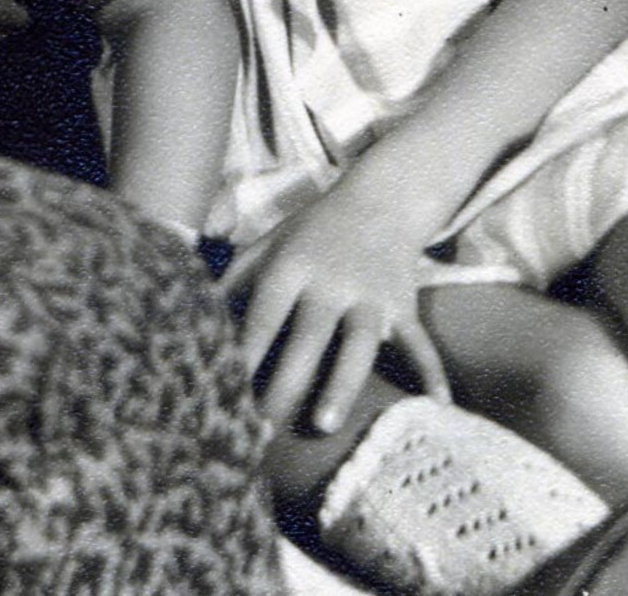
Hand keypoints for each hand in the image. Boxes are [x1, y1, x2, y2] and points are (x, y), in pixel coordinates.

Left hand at [226, 178, 448, 432]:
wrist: (379, 199)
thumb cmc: (311, 232)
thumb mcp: (267, 244)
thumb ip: (232, 280)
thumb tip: (189, 316)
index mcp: (293, 265)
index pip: (264, 312)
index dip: (244, 350)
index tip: (222, 389)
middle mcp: (332, 279)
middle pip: (308, 334)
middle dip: (285, 381)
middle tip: (262, 427)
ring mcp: (372, 293)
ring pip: (360, 341)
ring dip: (343, 382)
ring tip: (323, 424)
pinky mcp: (405, 304)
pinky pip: (420, 342)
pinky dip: (432, 372)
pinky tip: (437, 406)